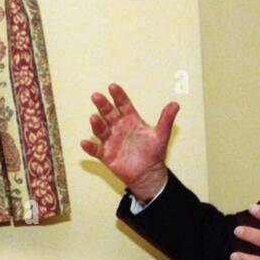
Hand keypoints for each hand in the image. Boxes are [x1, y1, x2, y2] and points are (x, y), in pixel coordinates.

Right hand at [80, 83, 178, 201]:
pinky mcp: (106, 154)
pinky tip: (84, 143)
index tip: (112, 86)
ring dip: (96, 124)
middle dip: (102, 105)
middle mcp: (118, 127)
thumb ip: (166, 120)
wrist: (148, 173)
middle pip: (108, 114)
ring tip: (93, 118)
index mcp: (130, 120)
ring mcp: (111, 140)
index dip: (118, 96)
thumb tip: (175, 104)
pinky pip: (95, 150)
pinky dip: (89, 147)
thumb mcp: (161, 135)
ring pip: (101, 130)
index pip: (123, 105)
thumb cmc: (153, 152)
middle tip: (96, 96)